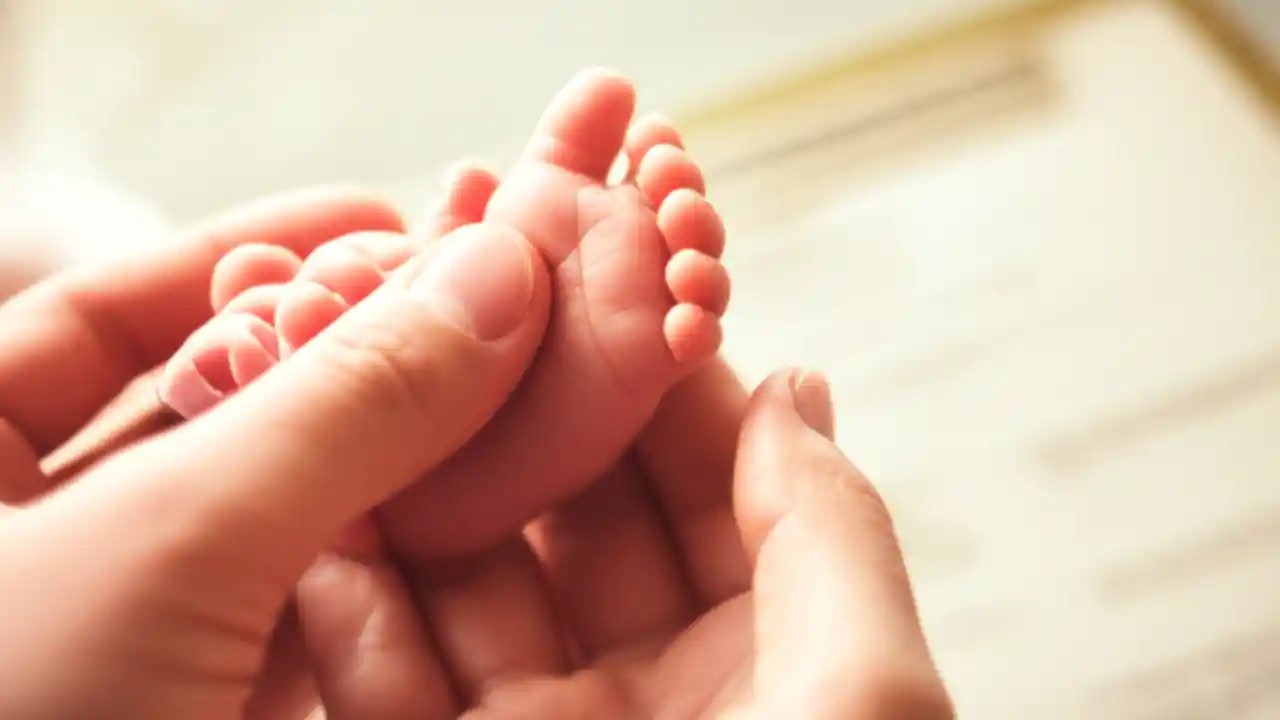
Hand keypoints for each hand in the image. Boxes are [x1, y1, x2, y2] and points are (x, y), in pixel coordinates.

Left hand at [0, 188, 550, 718]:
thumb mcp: (168, 544)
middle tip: (466, 304)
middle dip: (337, 359)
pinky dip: (376, 583)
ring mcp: (112, 650)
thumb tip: (492, 280)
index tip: (374, 218)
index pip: (96, 318)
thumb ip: (343, 406)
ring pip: (264, 527)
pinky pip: (293, 631)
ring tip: (494, 399)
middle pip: (202, 416)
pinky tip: (463, 532)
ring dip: (379, 471)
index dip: (241, 253)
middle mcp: (29, 555)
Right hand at [294, 361, 953, 718]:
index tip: (578, 264)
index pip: (698, 470)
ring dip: (416, 498)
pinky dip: (353, 620)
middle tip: (444, 313)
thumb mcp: (864, 693)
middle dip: (511, 414)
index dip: (641, 366)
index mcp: (770, 645)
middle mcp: (655, 684)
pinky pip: (387, 692)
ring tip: (361, 401)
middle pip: (571, 512)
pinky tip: (326, 544)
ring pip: (467, 588)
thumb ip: (830, 526)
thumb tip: (797, 384)